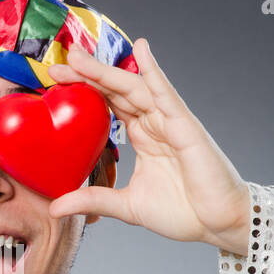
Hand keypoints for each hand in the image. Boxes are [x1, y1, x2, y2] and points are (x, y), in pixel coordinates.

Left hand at [47, 38, 252, 254]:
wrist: (219, 225)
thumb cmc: (184, 212)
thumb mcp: (127, 206)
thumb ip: (94, 201)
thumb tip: (54, 209)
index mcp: (143, 136)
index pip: (109, 105)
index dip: (85, 91)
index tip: (56, 82)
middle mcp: (155, 123)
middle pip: (118, 91)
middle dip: (89, 76)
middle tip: (60, 64)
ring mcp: (171, 121)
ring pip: (135, 88)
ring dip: (108, 71)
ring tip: (80, 57)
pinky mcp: (186, 126)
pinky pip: (166, 94)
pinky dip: (153, 71)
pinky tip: (141, 49)